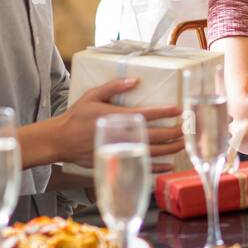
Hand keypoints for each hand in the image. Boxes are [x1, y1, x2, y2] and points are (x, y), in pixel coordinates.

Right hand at [51, 78, 185, 170]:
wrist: (59, 141)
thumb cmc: (76, 116)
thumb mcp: (92, 95)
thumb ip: (114, 86)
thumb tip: (136, 80)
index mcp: (117, 117)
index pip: (146, 115)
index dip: (165, 112)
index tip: (179, 109)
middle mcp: (121, 135)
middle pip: (154, 135)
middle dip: (174, 132)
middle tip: (188, 127)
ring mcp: (119, 150)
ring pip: (151, 152)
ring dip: (170, 148)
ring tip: (184, 143)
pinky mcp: (116, 162)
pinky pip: (139, 166)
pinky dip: (156, 167)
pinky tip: (168, 165)